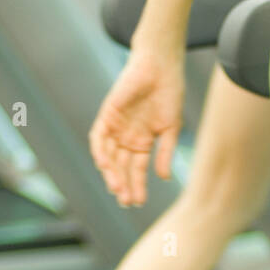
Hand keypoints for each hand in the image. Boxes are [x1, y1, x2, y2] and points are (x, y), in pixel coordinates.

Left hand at [89, 47, 183, 206]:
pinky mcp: (107, 115)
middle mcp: (127, 138)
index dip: (137, 186)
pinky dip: (100, 152)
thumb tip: (164, 178)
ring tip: (117, 189)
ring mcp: (116, 127)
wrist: (160, 67)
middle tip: (127, 202)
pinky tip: (105, 166)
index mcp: (142, 143)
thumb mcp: (170, 128)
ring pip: (109, 157)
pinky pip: (99, 138)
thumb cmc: (169, 94)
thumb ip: (165, 153)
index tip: (139, 202)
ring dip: (111, 174)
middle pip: (121, 167)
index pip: (137, 170)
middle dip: (123, 185)